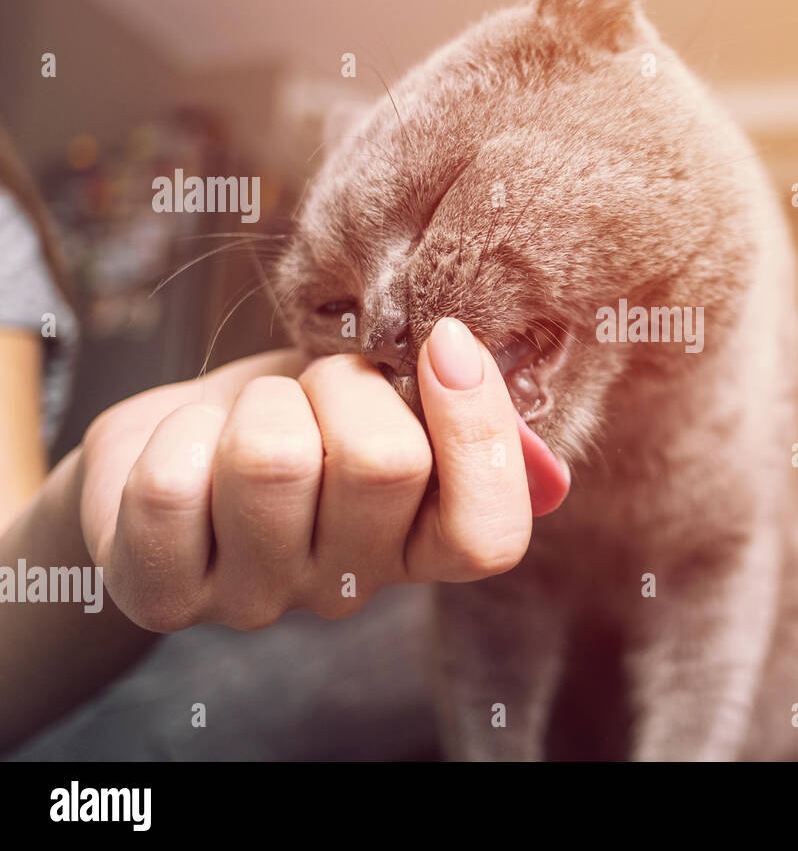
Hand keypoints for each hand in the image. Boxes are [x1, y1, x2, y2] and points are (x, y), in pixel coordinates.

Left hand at [77, 317, 568, 632]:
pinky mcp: (164, 594)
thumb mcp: (381, 387)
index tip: (443, 341)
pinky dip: (179, 430)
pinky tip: (190, 447)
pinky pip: (172, 487)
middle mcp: (349, 588)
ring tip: (253, 416)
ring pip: (271, 460)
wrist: (184, 437)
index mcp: (422, 547)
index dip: (479, 433)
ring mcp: (258, 600)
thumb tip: (466, 352)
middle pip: (383, 463)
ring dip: (260, 402)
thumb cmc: (298, 409)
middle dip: (345, 381)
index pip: (488, 536)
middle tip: (319, 387)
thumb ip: (438, 386)